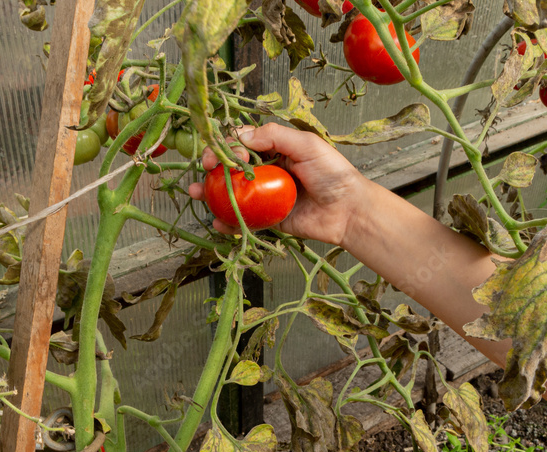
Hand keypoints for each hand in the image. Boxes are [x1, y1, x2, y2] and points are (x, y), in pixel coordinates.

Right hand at [187, 123, 369, 245]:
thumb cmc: (333, 174)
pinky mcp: (268, 220)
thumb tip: (242, 137)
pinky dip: (227, 222)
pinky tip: (218, 222)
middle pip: (230, 167)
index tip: (225, 156)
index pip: (241, 143)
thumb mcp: (307, 145)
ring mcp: (264, 197)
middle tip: (206, 171)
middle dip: (211, 167)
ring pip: (230, 193)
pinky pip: (242, 220)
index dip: (226, 146)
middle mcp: (265, 172)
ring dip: (210, 193)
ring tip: (197, 193)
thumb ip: (274, 136)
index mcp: (274, 150)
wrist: (349, 210)